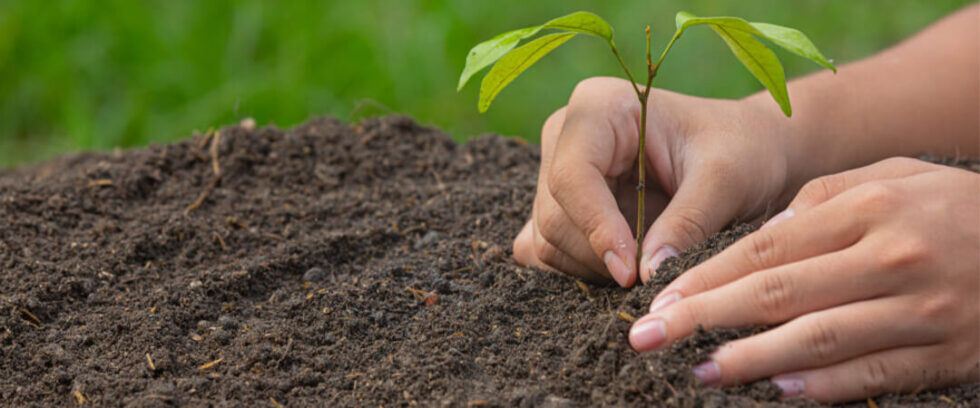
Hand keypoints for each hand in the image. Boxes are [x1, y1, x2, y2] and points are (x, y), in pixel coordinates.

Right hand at [513, 77, 795, 285]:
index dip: (596, 229)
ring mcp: (557, 171)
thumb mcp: (726, 180)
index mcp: (598, 108)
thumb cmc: (742, 149)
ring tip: (651, 264)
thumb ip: (687, 223)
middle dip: (602, 255)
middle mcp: (566, 136)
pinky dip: (586, 271)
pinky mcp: (560, 206)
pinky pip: (550, 252)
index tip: (631, 272)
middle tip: (655, 274)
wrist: (749, 152)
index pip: (572, 176)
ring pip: (548, 240)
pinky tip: (629, 267)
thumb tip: (648, 273)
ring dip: (596, 268)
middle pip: (555, 215)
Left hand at [630, 157, 979, 401]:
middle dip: (704, 318)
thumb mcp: (892, 177)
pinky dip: (820, 387)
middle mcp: (890, 258)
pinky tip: (774, 390)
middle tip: (649, 337)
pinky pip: (871, 376)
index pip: (766, 246)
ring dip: (749, 359)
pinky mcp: (944, 354)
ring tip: (698, 370)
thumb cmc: (948, 205)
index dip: (707, 276)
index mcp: (868, 208)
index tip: (660, 298)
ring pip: (817, 339)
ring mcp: (919, 310)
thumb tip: (759, 233)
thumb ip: (822, 198)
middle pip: (778, 293)